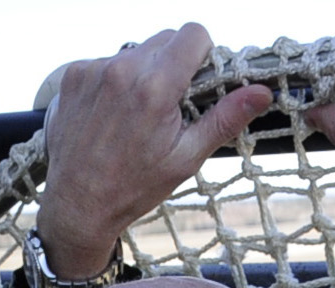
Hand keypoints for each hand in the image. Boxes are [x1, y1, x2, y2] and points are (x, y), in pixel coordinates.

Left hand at [38, 25, 272, 277]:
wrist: (77, 206)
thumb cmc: (134, 187)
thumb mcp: (186, 158)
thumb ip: (224, 118)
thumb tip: (262, 92)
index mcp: (154, 87)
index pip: (193, 33)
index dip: (202, 54)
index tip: (197, 82)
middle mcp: (121, 70)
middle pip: (165, 39)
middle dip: (174, 65)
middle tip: (167, 106)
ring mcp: (93, 71)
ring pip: (135, 52)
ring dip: (143, 73)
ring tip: (134, 116)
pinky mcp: (72, 76)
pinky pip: (106, 63)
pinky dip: (113, 82)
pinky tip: (110, 116)